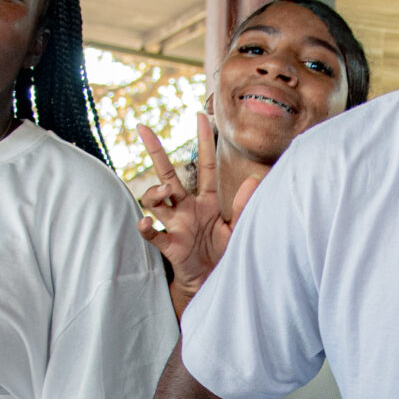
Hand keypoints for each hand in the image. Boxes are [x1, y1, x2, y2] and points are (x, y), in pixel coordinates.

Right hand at [136, 113, 257, 297]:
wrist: (213, 283)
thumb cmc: (225, 254)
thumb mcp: (238, 229)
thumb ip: (243, 206)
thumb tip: (254, 179)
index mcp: (205, 201)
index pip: (204, 165)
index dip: (203, 141)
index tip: (200, 115)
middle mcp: (186, 208)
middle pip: (167, 174)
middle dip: (156, 152)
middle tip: (144, 129)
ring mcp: (176, 225)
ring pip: (155, 200)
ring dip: (155, 193)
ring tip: (164, 193)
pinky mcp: (170, 245)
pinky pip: (153, 233)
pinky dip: (147, 227)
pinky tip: (146, 222)